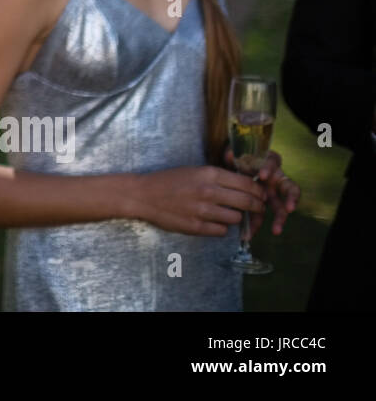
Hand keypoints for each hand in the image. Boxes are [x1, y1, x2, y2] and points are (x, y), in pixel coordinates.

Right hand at [135, 166, 265, 235]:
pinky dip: (220, 228)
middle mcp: (209, 191)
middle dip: (257, 207)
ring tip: (227, 215)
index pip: (247, 184)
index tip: (261, 195)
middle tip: (257, 209)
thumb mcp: (194, 171)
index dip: (259, 191)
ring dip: (236, 218)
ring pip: (236, 218)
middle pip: (247, 202)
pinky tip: (212, 222)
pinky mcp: (196, 227)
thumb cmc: (169, 181)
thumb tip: (245, 186)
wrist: (143, 195)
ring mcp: (202, 211)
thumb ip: (218, 178)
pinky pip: (221, 231)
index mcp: (209, 174)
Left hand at [223, 147, 299, 238]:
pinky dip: (255, 225)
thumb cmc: (236, 159)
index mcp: (268, 163)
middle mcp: (274, 179)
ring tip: (276, 230)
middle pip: (289, 188)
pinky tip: (249, 234)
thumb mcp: (234, 154)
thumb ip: (232, 155)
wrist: (230, 168)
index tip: (262, 175)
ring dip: (279, 219)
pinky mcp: (260, 206)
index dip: (269, 168)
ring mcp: (270, 194)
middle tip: (289, 208)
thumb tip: (230, 155)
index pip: (273, 162)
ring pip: (280, 207)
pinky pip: (261, 216)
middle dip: (290, 198)